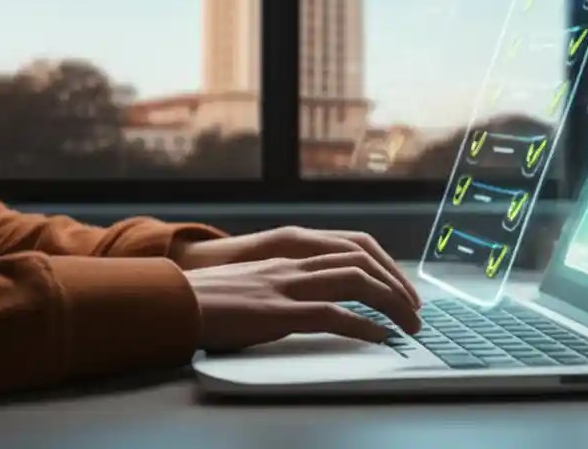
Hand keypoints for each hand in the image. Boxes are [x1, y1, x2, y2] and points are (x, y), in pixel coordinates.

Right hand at [172, 226, 421, 308]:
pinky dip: (363, 325)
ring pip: (355, 281)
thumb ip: (278, 289)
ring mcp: (286, 285)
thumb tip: (302, 307)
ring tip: (409, 325)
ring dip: (390, 303)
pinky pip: (332, 314)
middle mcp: (292, 264)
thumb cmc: (203, 298)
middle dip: (396, 284)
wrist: (171, 300)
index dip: (383, 267)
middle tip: (416, 311)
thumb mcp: (251, 286)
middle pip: (361, 260)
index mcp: (286, 256)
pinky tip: (380, 337)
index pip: (350, 248)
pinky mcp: (278, 312)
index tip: (401, 290)